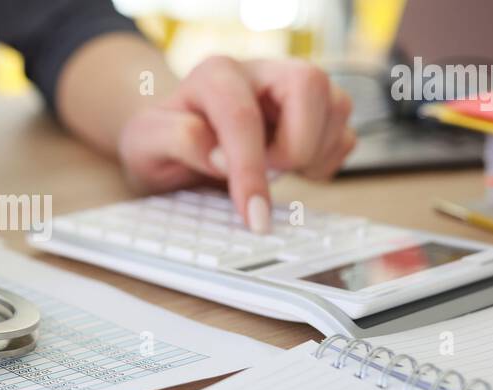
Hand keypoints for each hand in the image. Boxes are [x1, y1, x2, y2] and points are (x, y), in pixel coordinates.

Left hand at [118, 57, 354, 232]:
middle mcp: (261, 70)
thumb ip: (178, 140)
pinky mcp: (318, 111)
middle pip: (309, 85)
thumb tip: (221, 156)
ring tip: (274, 169)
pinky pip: (346, 135)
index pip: (243, 116)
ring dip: (312, 155)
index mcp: (215, 74)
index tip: (253, 216)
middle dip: (295, 146)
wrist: (173, 138)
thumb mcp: (146, 143)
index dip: (250, 170)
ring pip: (338, 107)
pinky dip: (325, 163)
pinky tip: (291, 169)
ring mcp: (294, 87)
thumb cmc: (162, 138)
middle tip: (267, 173)